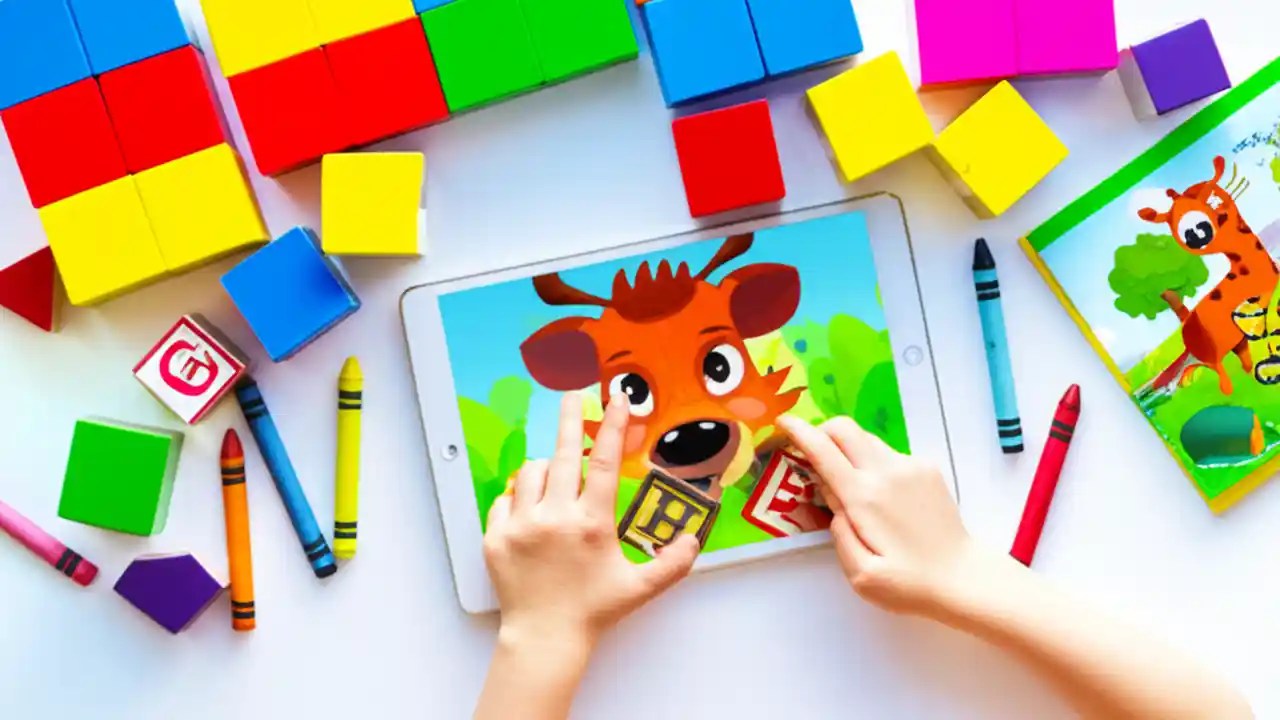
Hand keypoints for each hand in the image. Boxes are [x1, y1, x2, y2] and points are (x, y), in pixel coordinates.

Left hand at [484, 392, 700, 651]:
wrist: (543, 639)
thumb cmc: (591, 612)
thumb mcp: (638, 588)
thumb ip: (671, 563)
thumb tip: (692, 541)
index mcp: (592, 524)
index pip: (606, 462)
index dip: (613, 426)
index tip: (617, 398)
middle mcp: (555, 518)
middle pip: (564, 453)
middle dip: (571, 418)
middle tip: (573, 393)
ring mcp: (521, 526)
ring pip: (531, 472)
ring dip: (545, 472)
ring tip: (556, 490)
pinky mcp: (496, 537)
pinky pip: (505, 499)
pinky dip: (518, 500)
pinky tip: (531, 516)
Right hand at [778, 415, 978, 618]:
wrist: (964, 578)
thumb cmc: (910, 584)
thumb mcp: (861, 574)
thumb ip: (838, 535)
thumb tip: (833, 507)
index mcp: (864, 497)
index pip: (823, 450)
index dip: (798, 431)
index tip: (783, 423)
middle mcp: (886, 472)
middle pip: (844, 428)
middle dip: (821, 431)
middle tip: (811, 454)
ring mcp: (910, 466)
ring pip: (867, 439)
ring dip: (848, 449)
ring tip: (848, 482)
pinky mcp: (928, 469)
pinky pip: (889, 454)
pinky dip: (873, 463)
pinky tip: (881, 496)